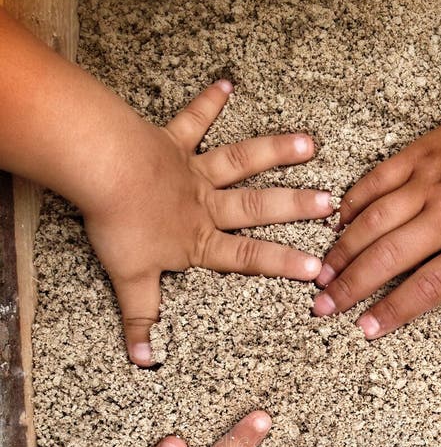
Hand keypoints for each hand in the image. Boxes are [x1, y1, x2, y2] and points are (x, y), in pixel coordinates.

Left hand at [85, 81, 332, 365]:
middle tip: (332, 204)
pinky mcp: (173, 142)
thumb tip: (144, 363)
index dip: (283, 263)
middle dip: (296, 206)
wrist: (103, 170)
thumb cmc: (118, 224)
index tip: (318, 268)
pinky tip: (227, 83)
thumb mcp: (130, 280)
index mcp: (199, 240)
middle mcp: (206, 205)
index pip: (248, 257)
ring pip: (242, 163)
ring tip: (310, 144)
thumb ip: (141, 319)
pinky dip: (209, 102)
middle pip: (258, 207)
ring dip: (275, 151)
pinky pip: (194, 121)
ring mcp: (193, 171)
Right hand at [313, 92, 440, 340]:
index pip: (425, 288)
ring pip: (374, 221)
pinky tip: (337, 222)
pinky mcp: (420, 154)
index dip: (392, 311)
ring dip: (343, 249)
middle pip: (389, 257)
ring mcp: (430, 182)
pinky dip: (354, 202)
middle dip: (350, 286)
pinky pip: (377, 180)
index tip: (366, 329)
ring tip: (322, 273)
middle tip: (323, 306)